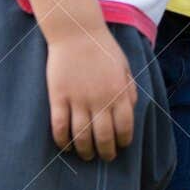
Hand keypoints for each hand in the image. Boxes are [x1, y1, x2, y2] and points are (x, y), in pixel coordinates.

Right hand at [45, 26, 137, 160]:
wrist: (77, 32)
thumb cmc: (103, 49)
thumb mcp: (124, 67)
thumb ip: (129, 90)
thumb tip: (132, 111)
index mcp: (119, 92)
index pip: (125, 126)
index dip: (124, 141)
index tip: (121, 146)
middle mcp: (100, 99)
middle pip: (104, 136)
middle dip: (106, 152)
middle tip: (105, 157)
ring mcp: (78, 99)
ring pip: (81, 136)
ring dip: (85, 151)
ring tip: (87, 156)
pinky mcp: (58, 97)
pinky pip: (60, 126)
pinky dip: (63, 141)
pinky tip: (66, 147)